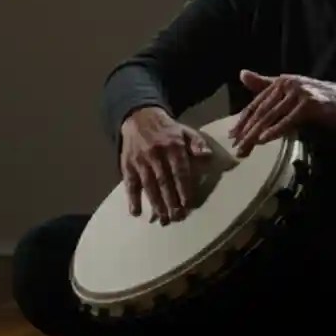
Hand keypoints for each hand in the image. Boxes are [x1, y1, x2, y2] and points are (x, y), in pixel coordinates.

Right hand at [119, 106, 213, 224]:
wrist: (139, 116)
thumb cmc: (167, 130)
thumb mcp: (185, 131)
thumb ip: (197, 143)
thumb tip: (207, 155)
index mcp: (173, 146)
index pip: (180, 170)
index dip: (183, 188)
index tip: (187, 204)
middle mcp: (156, 154)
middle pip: (164, 181)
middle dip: (170, 201)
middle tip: (176, 217)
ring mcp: (140, 160)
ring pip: (149, 184)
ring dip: (155, 203)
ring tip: (162, 219)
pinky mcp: (128, 164)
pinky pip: (130, 183)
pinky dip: (132, 198)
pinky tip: (136, 212)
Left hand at [228, 70, 335, 156]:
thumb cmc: (321, 101)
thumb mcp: (291, 93)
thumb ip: (266, 86)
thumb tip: (241, 74)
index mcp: (280, 81)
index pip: (257, 103)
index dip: (243, 120)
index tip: (232, 136)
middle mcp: (287, 83)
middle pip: (261, 111)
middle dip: (246, 131)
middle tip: (236, 148)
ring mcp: (298, 92)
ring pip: (271, 117)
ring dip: (255, 134)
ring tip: (245, 148)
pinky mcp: (309, 103)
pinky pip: (288, 120)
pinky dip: (274, 131)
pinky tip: (263, 141)